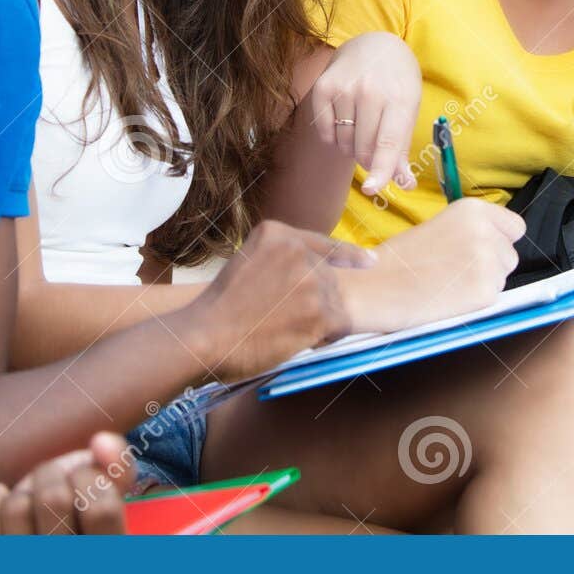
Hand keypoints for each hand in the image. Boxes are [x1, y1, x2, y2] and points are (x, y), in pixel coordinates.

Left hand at [0, 433, 134, 534]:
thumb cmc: (74, 536)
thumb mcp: (108, 511)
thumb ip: (118, 472)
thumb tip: (101, 440)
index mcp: (106, 564)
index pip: (101, 511)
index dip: (91, 478)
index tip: (84, 479)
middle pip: (55, 498)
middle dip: (53, 476)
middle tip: (54, 489)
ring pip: (16, 506)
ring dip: (22, 494)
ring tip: (29, 509)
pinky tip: (0, 507)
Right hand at [181, 219, 373, 382]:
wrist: (205, 337)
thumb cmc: (218, 310)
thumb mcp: (246, 264)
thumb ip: (280, 261)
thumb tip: (321, 274)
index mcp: (276, 232)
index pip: (322, 243)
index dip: (348, 255)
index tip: (368, 261)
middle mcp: (297, 249)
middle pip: (328, 278)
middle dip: (315, 302)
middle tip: (281, 321)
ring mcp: (310, 279)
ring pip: (335, 302)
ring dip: (320, 320)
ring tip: (284, 331)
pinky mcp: (320, 310)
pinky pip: (341, 323)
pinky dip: (328, 336)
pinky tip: (301, 341)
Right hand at [306, 31, 421, 196]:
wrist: (374, 44)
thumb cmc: (397, 83)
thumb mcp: (408, 110)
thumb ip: (403, 149)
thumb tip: (405, 184)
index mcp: (400, 98)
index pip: (389, 141)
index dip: (382, 168)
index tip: (373, 188)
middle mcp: (371, 91)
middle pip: (364, 148)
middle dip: (369, 159)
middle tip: (375, 149)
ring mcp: (344, 87)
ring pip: (344, 142)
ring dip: (351, 148)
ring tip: (361, 129)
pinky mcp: (323, 87)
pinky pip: (325, 132)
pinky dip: (334, 138)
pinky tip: (345, 122)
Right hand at [339, 198, 524, 332]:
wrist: (377, 286)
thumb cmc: (401, 257)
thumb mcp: (440, 226)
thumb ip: (470, 230)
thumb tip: (494, 242)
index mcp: (473, 209)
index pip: (515, 226)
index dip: (499, 238)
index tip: (483, 248)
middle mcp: (486, 231)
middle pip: (510, 253)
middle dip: (492, 263)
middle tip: (458, 269)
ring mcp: (488, 262)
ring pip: (503, 276)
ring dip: (484, 281)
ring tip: (450, 282)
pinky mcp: (486, 291)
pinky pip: (493, 296)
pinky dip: (475, 299)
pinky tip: (450, 295)